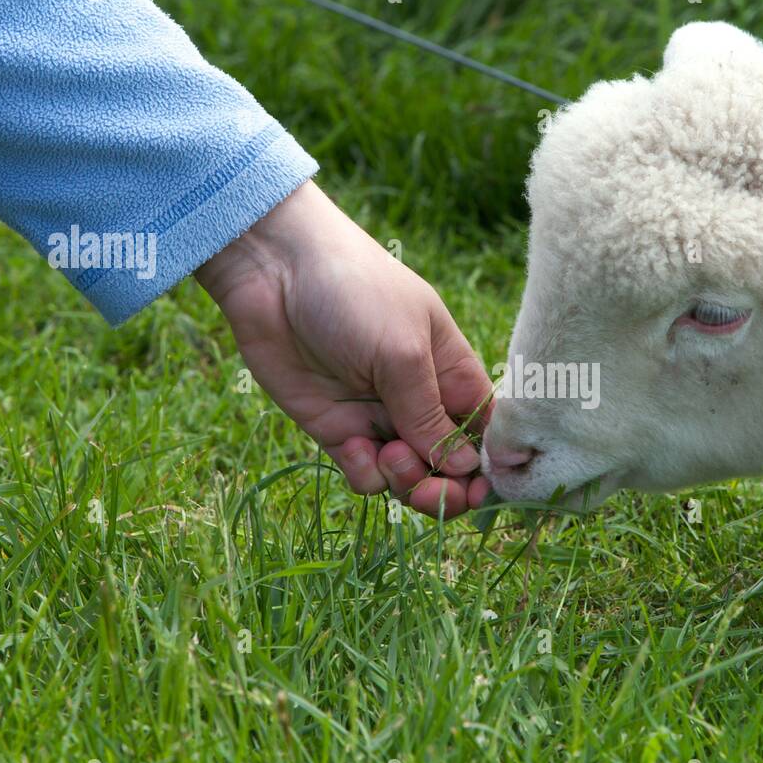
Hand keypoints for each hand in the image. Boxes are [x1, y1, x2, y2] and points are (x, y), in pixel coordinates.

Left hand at [196, 181, 493, 516]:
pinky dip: (365, 473)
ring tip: (387, 453)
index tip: (481, 490)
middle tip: (429, 488)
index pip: (486, 433)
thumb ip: (431, 415)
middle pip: (452, 467)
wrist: (273, 272)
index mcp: (454, 374)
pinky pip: (365, 474)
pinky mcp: (336, 431)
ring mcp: (379, 418)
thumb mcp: (403, 352)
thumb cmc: (355, 292)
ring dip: (404, 480)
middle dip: (447, 488)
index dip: (488, 467)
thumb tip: (465, 470)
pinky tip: (353, 448)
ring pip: (408, 478)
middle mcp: (421, 402)